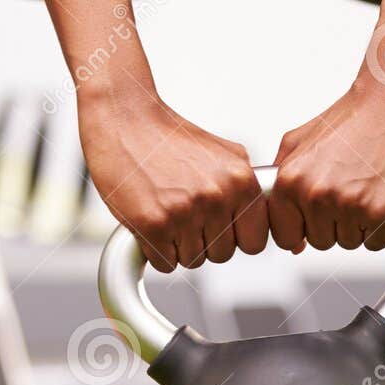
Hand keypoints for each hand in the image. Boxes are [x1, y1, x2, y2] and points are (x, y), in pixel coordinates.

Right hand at [80, 84, 266, 271]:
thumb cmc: (168, 138)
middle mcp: (216, 196)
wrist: (124, 121)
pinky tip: (150, 219)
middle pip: (222, 254)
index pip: (255, 241)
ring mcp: (185, 212)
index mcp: (240, 180)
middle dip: (204, 240)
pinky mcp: (154, 224)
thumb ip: (244, 186)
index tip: (220, 226)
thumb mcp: (224, 154)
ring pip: (193, 260)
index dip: (235, 237)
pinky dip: (155, 249)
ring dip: (178, 244)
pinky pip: (164, 263)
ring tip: (166, 209)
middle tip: (184, 212)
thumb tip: (261, 218)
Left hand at [270, 73, 384, 252]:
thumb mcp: (300, 143)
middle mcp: (317, 195)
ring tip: (366, 185)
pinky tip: (382, 194)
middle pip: (320, 241)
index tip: (315, 213)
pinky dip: (383, 226)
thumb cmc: (354, 118)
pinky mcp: (382, 212)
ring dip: (359, 223)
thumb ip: (283, 185)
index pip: (285, 236)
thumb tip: (286, 230)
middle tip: (349, 187)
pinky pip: (376, 242)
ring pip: (348, 242)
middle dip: (334, 222)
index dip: (303, 227)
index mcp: (291, 180)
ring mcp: (349, 205)